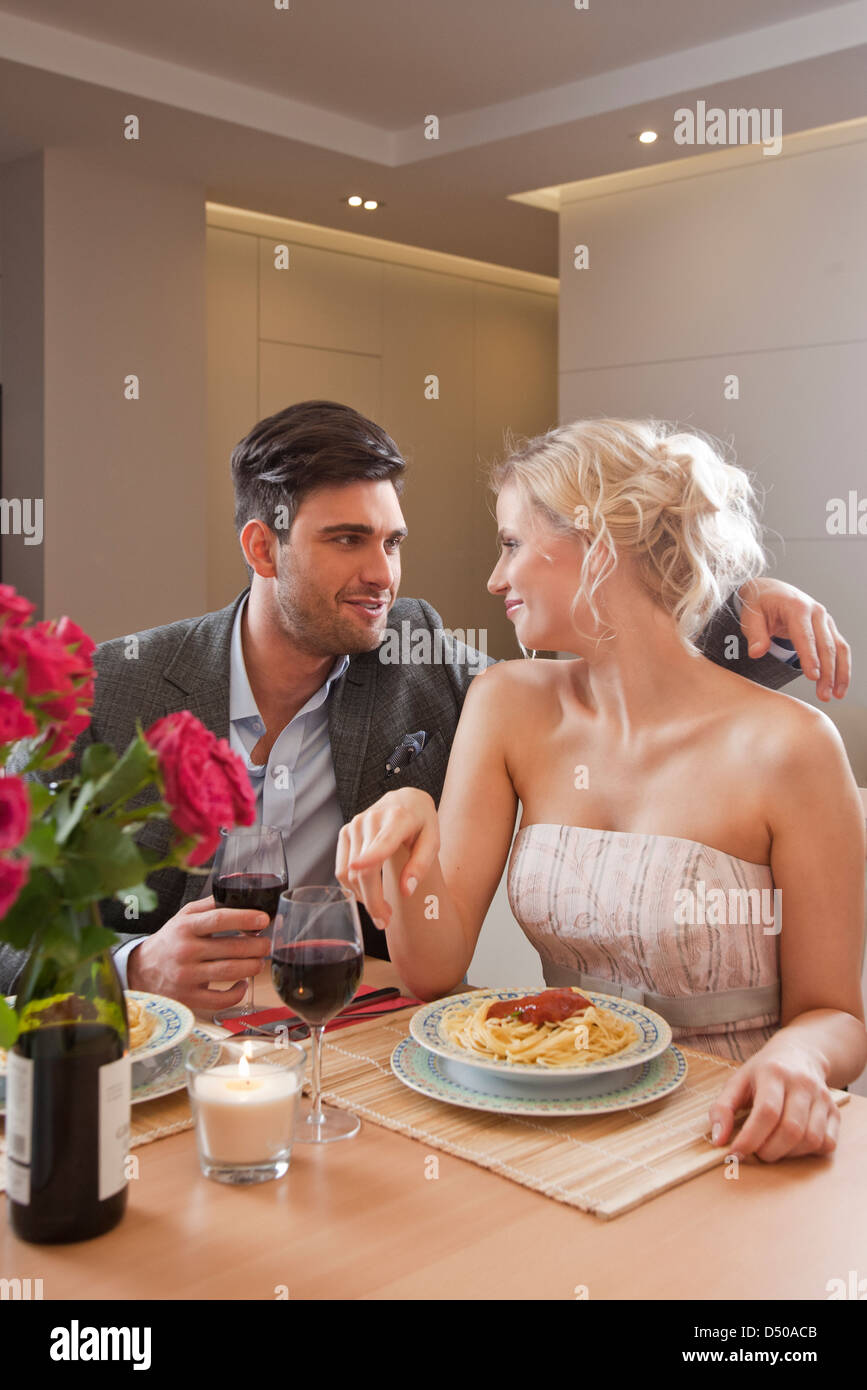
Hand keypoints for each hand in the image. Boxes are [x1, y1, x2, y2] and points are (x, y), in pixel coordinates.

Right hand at [126, 895, 271, 1011]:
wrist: (142, 970)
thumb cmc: (170, 940)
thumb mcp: (183, 917)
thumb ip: (209, 906)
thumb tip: (238, 893)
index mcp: (186, 927)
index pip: (218, 919)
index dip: (245, 918)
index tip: (263, 918)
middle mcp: (185, 951)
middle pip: (230, 948)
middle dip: (257, 946)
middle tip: (266, 944)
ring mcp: (186, 976)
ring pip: (229, 972)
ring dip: (252, 966)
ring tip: (259, 961)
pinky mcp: (189, 998)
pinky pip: (221, 999)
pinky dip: (238, 992)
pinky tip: (242, 983)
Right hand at [336, 788, 438, 929]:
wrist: (405, 801)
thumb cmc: (422, 824)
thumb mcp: (432, 841)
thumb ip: (421, 865)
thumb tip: (406, 891)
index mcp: (399, 818)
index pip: (383, 841)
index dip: (370, 855)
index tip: (359, 867)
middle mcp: (372, 819)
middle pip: (365, 868)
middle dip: (373, 900)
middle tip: (384, 922)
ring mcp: (355, 824)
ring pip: (351, 872)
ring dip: (363, 897)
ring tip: (381, 911)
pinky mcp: (345, 831)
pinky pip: (342, 868)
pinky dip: (352, 886)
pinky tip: (367, 893)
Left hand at [708, 1038, 840, 1161]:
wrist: (799, 1054)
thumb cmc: (762, 1072)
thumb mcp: (737, 1081)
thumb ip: (722, 1108)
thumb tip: (718, 1140)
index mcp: (774, 1072)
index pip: (767, 1111)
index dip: (750, 1138)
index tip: (736, 1153)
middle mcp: (802, 1084)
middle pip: (791, 1130)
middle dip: (768, 1151)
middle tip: (754, 1152)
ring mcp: (822, 1098)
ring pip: (811, 1139)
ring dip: (788, 1154)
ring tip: (772, 1148)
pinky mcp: (835, 1111)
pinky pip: (827, 1143)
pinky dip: (808, 1152)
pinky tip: (792, 1145)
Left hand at [738, 578, 849, 700]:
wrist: (772, 591)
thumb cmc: (760, 604)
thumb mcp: (751, 616)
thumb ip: (755, 634)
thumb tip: (756, 653)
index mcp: (796, 606)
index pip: (805, 635)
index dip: (809, 657)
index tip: (812, 676)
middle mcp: (816, 612)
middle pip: (825, 645)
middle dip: (826, 672)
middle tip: (823, 695)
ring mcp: (825, 620)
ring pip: (838, 648)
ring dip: (839, 673)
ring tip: (835, 695)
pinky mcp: (828, 629)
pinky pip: (840, 649)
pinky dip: (842, 668)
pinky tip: (839, 686)